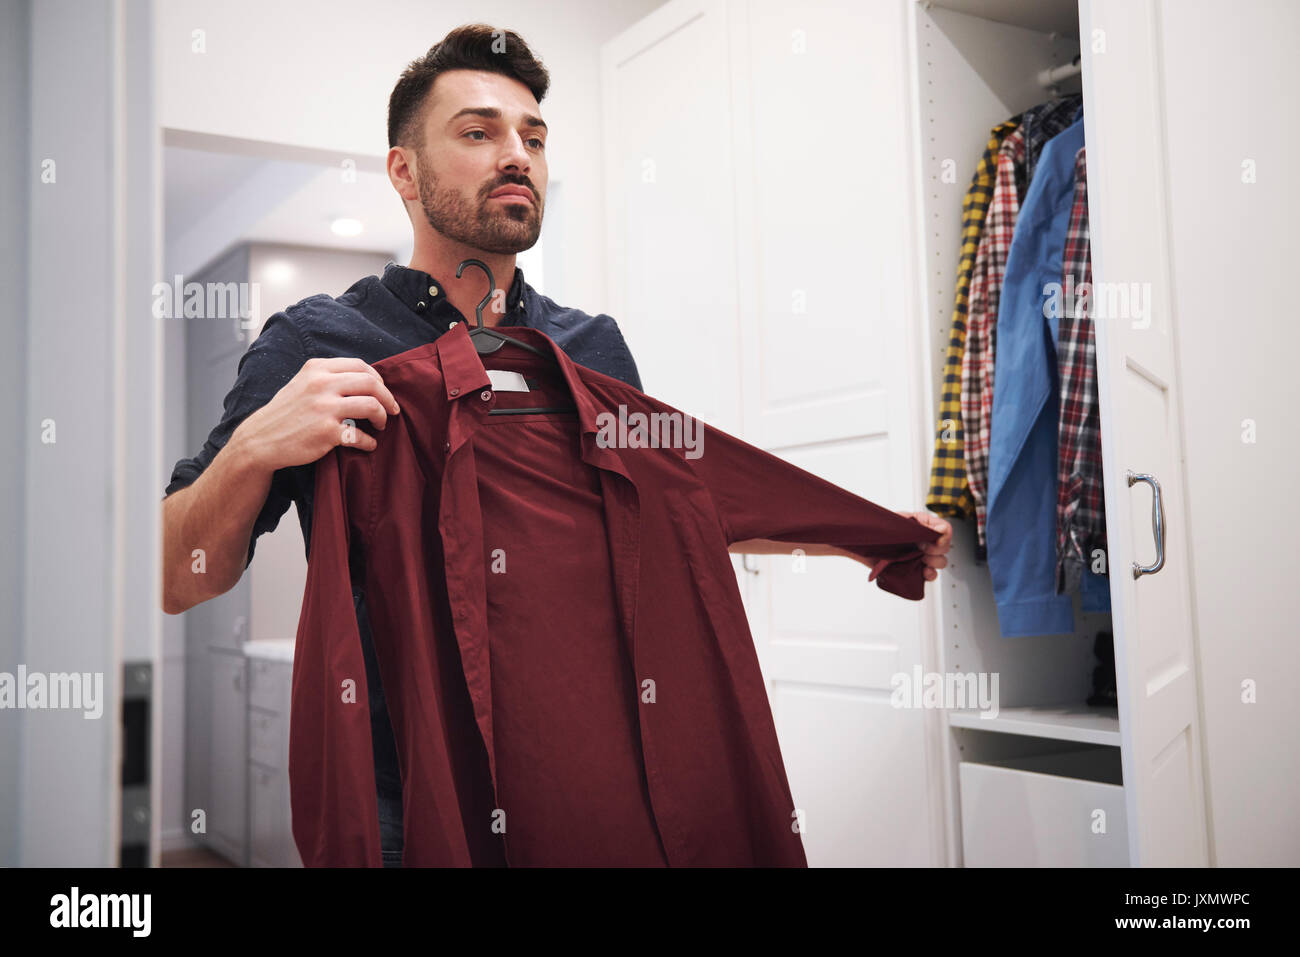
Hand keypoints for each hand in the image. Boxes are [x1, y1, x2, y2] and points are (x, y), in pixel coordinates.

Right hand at [232, 357, 400, 471]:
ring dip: (383, 417)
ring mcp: (324, 408)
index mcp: (317, 369)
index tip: (382, 391)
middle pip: (371, 383)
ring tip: (381, 426)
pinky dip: (369, 442)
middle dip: (387, 398)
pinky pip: (361, 436)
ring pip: (372, 406)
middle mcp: (321, 385)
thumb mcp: (302, 383)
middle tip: (392, 410)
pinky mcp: (327, 432)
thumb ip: (328, 377)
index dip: (378, 379)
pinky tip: (368, 444)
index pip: (360, 366)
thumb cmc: (285, 413)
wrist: (261, 440)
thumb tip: (364, 380)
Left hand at [866, 511, 952, 584]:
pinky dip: (930, 575)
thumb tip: (939, 530)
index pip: (945, 529)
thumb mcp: (898, 521)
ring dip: (934, 562)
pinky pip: (930, 575)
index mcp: (923, 525)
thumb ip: (919, 525)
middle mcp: (925, 540)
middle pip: (945, 547)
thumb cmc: (878, 530)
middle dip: (936, 550)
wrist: (863, 546)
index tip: (930, 540)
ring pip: (940, 561)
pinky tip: (924, 573)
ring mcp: (921, 555)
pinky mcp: (915, 569)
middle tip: (921, 549)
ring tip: (921, 560)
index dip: (943, 536)